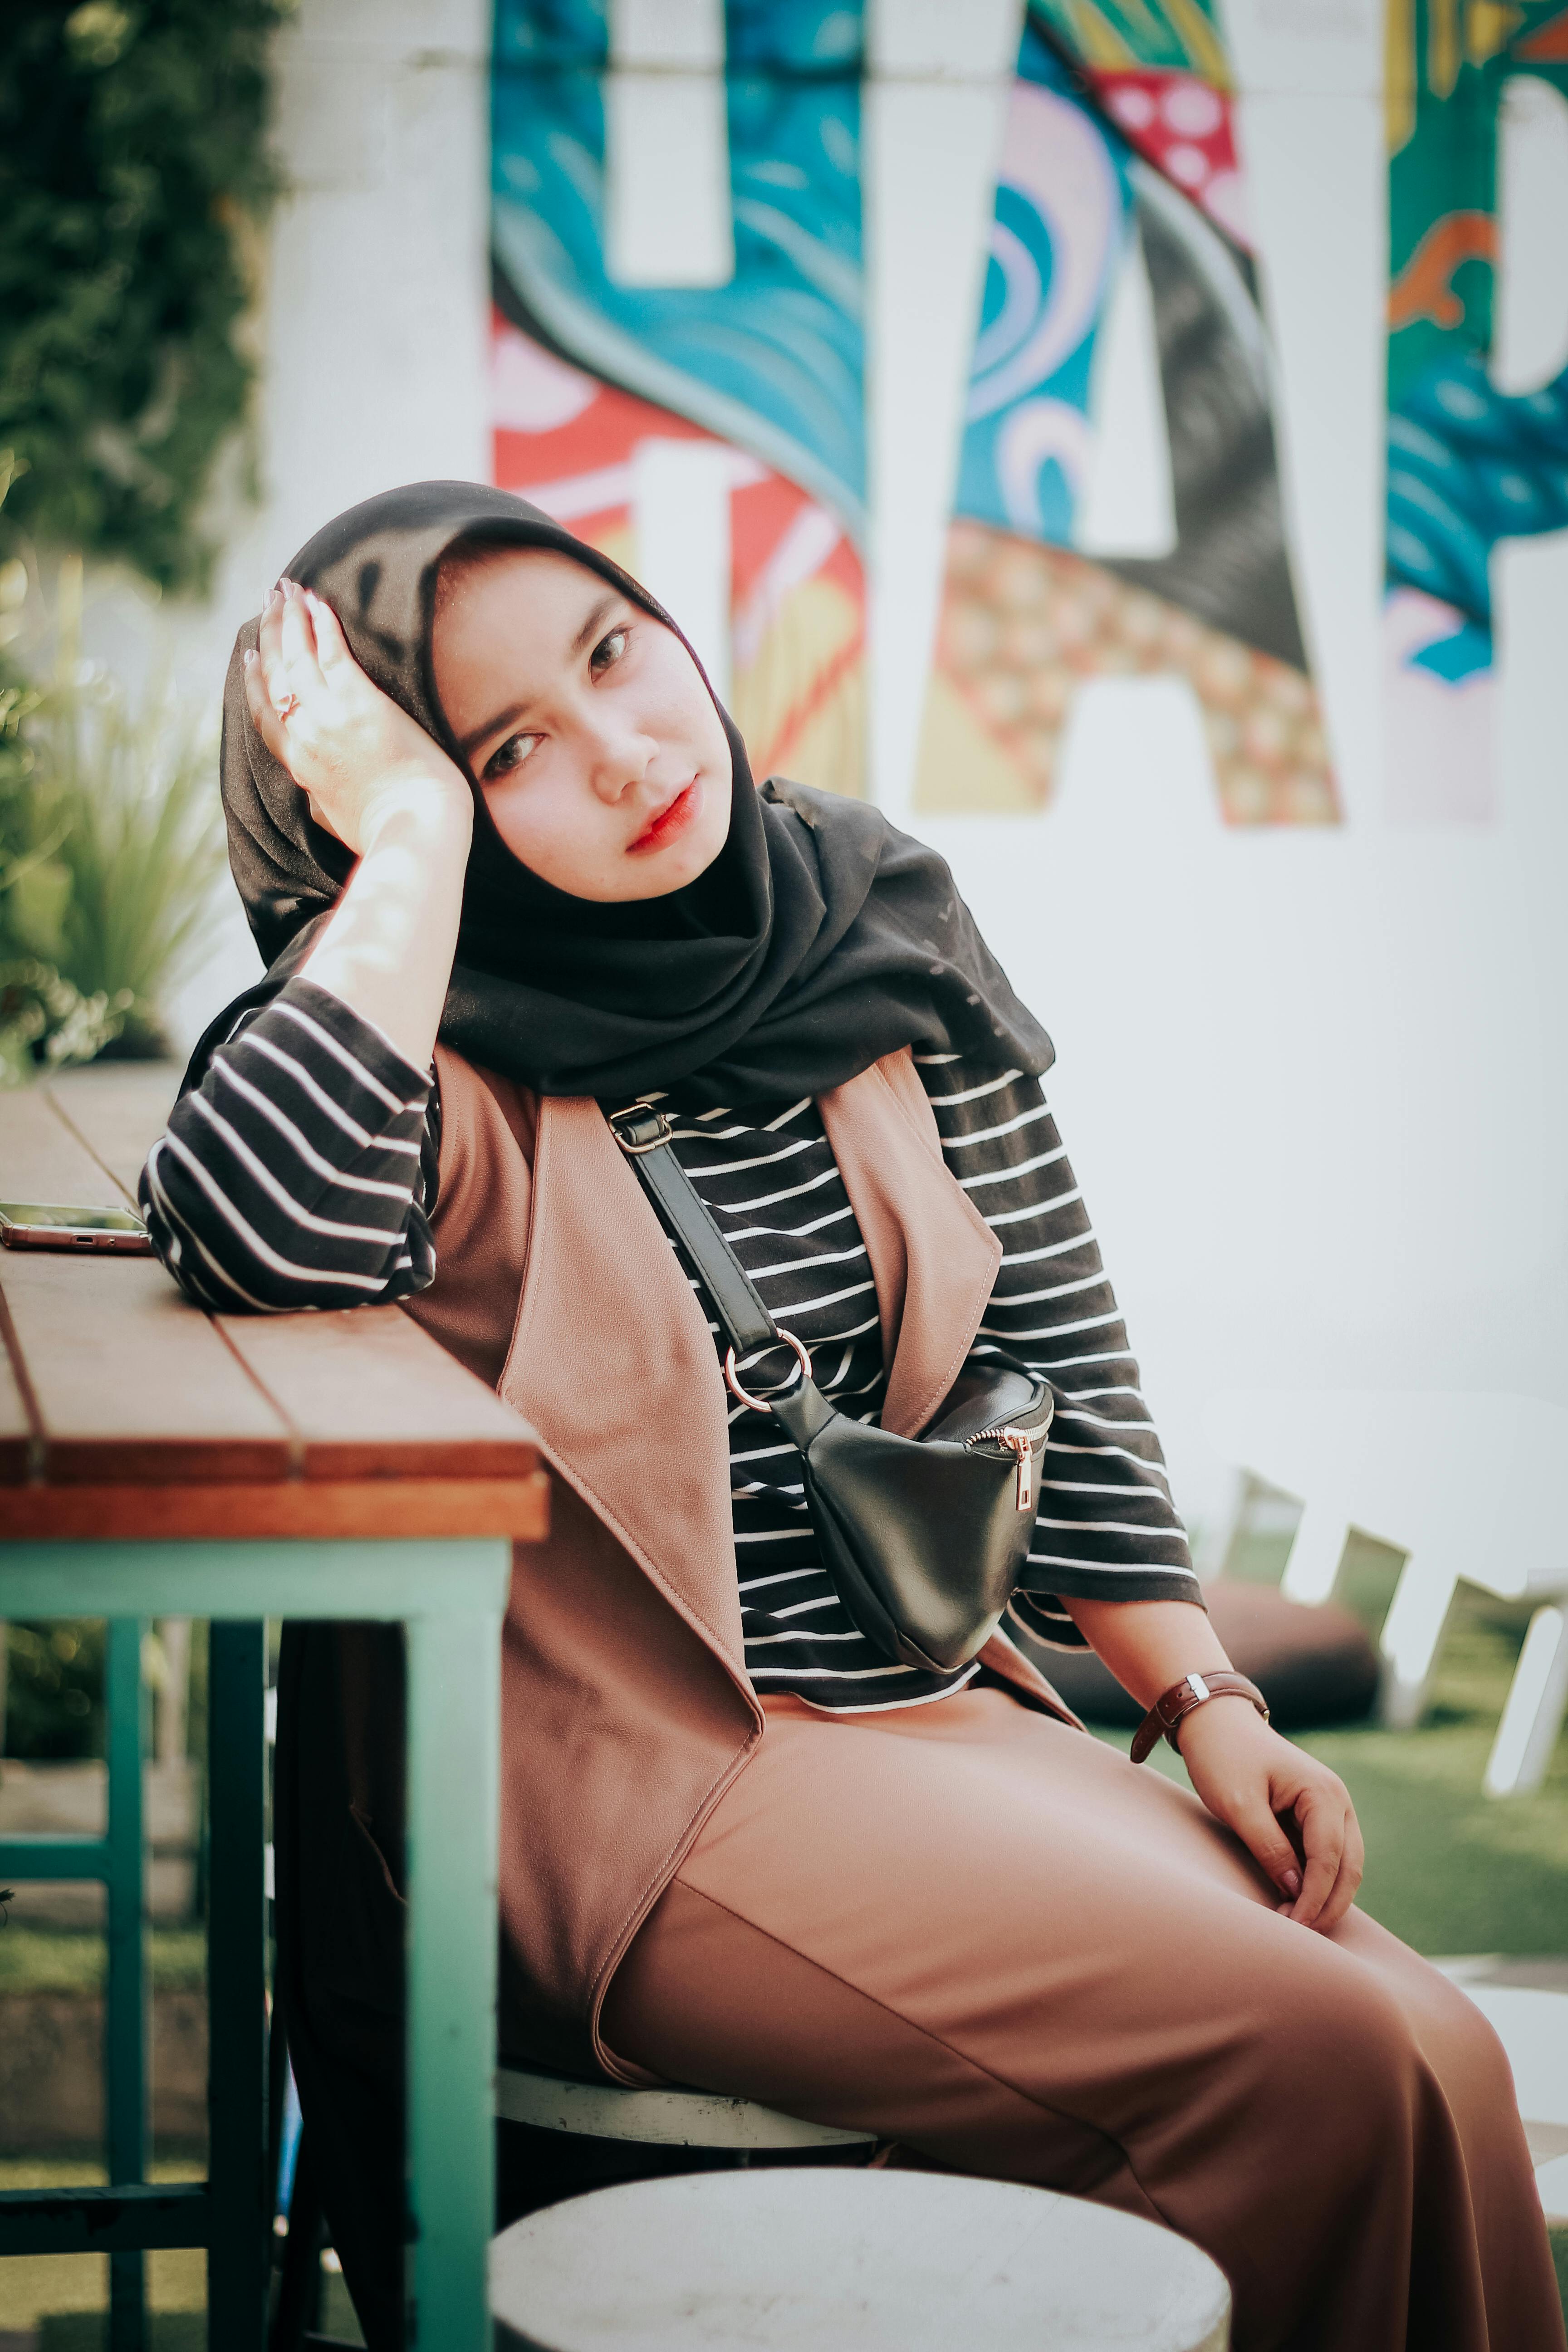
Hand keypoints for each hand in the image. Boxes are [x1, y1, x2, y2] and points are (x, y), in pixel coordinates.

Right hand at [243, 579, 472, 856]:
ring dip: (291, 617)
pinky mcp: (360, 703)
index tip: (252, 655)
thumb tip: (316, 799)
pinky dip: (321, 623)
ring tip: (287, 589)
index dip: (255, 679)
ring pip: (298, 656)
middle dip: (271, 633)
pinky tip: (317, 602)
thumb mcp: (336, 820)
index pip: (264, 713)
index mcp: (298, 764)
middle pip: (276, 674)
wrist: (414, 830)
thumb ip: (320, 800)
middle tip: (269, 602)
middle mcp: (305, 735)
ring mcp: (329, 716)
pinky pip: (332, 652)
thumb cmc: (386, 831)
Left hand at [1177, 1697, 1363, 1933]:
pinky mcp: (1316, 1815)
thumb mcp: (1240, 1806)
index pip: (1329, 1859)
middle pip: (1348, 1867)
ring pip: (1344, 1865)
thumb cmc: (1223, 1757)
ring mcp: (1332, 1807)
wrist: (1214, 1722)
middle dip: (1328, 1905)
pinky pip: (1328, 1855)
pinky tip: (1298, 1901)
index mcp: (1324, 1793)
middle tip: (1299, 1935)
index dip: (1314, 1898)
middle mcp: (1338, 1800)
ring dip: (1326, 1896)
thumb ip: (1270, 1848)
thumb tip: (1298, 1891)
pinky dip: (1318, 1881)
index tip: (1293, 1927)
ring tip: (1298, 1924)